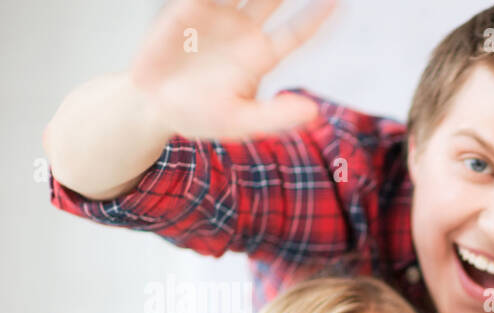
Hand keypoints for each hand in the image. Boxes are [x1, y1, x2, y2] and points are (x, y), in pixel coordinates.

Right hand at [129, 0, 335, 139]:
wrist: (155, 106)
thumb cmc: (201, 116)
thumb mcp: (241, 121)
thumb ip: (276, 116)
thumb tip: (314, 112)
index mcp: (261, 56)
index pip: (297, 32)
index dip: (317, 16)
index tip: (339, 3)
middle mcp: (244, 30)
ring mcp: (218, 15)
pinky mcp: (189, 6)